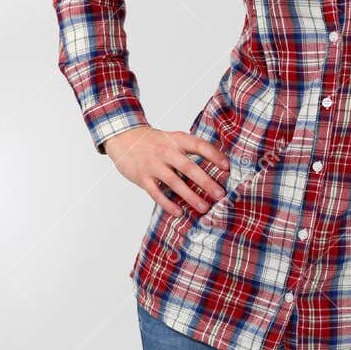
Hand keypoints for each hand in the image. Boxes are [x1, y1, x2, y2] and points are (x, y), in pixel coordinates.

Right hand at [103, 125, 230, 216]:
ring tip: (204, 207)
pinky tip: (178, 212)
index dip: (214, 155)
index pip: (199, 145)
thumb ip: (189, 150)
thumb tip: (216, 164)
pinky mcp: (142, 177)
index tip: (227, 167)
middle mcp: (165, 151)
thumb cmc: (154, 142)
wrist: (123, 137)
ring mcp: (153, 165)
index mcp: (176, 139)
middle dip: (206, 182)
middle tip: (220, 194)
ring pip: (174, 182)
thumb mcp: (172, 138)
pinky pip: (156, 193)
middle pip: (188, 167)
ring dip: (190, 196)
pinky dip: (167, 203)